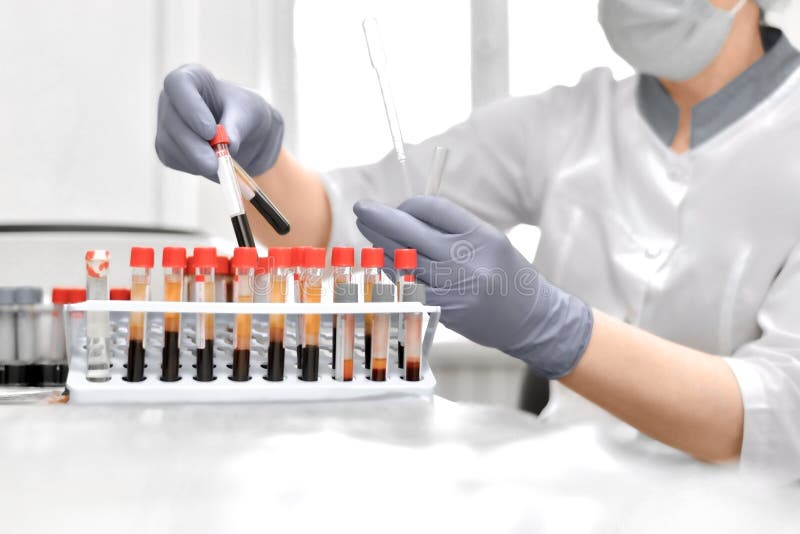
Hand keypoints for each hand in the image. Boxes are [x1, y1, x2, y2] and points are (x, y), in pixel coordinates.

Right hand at [155, 64, 283, 179]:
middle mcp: (172, 98)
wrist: (247, 135)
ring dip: (195, 160)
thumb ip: (238, 126)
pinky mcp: (166, 147)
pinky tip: (213, 165)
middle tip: (215, 164)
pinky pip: (173, 160)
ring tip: (221, 166)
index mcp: (192, 77)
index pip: (177, 84)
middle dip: (193, 146)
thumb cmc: (247, 113)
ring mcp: (166, 123)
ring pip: (169, 144)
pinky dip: (194, 167)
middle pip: (171, 121)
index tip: (210, 132)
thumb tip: (227, 146)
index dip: (190, 108)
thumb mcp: (251, 114)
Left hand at [354, 196, 593, 378]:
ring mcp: (452, 287)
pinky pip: (407, 285)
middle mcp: (466, 260)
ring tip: (368, 231)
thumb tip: (406, 213)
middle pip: (409, 232)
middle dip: (380, 218)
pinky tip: (384, 260)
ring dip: (380, 244)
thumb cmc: (507, 274)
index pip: (432, 208)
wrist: (530, 319)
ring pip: (402, 259)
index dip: (409, 205)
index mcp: (480, 235)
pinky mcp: (442, 309)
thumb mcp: (489, 239)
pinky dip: (393, 270)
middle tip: (362, 208)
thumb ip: (451, 227)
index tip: (400, 206)